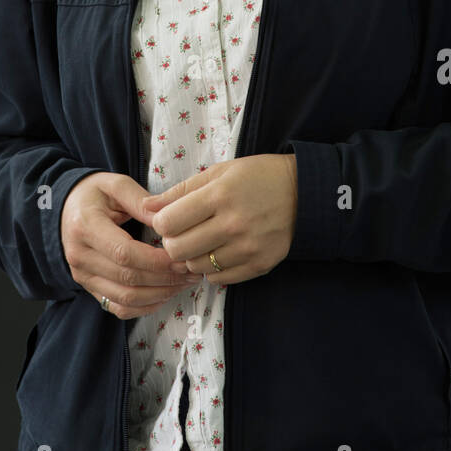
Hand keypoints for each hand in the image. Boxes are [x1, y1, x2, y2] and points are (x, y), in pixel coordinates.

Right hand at [60, 172, 196, 318]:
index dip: (157, 261)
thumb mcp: (116, 184)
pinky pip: (118, 307)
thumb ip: (141, 201)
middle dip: (165, 279)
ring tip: (183, 282)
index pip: (125, 253)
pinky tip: (164, 293)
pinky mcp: (88, 287)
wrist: (66, 207)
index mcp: (85, 226)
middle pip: (127, 279)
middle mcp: (80, 256)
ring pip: (125, 299)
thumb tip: (168, 220)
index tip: (183, 258)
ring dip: (159, 294)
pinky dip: (144, 307)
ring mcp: (82, 276)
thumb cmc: (94, 193)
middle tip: (192, 271)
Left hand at [140, 154, 297, 284]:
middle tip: (182, 233)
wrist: (304, 193)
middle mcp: (233, 224)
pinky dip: (212, 268)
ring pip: (196, 267)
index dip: (161, 222)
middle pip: (178, 250)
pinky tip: (219, 252)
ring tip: (201, 241)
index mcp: (220, 195)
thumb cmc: (257, 177)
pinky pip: (218, 278)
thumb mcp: (219, 172)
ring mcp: (247, 248)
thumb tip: (146, 207)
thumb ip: (181, 191)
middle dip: (172, 243)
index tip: (169, 218)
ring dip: (192, 257)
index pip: (169, 223)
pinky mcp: (259, 265)